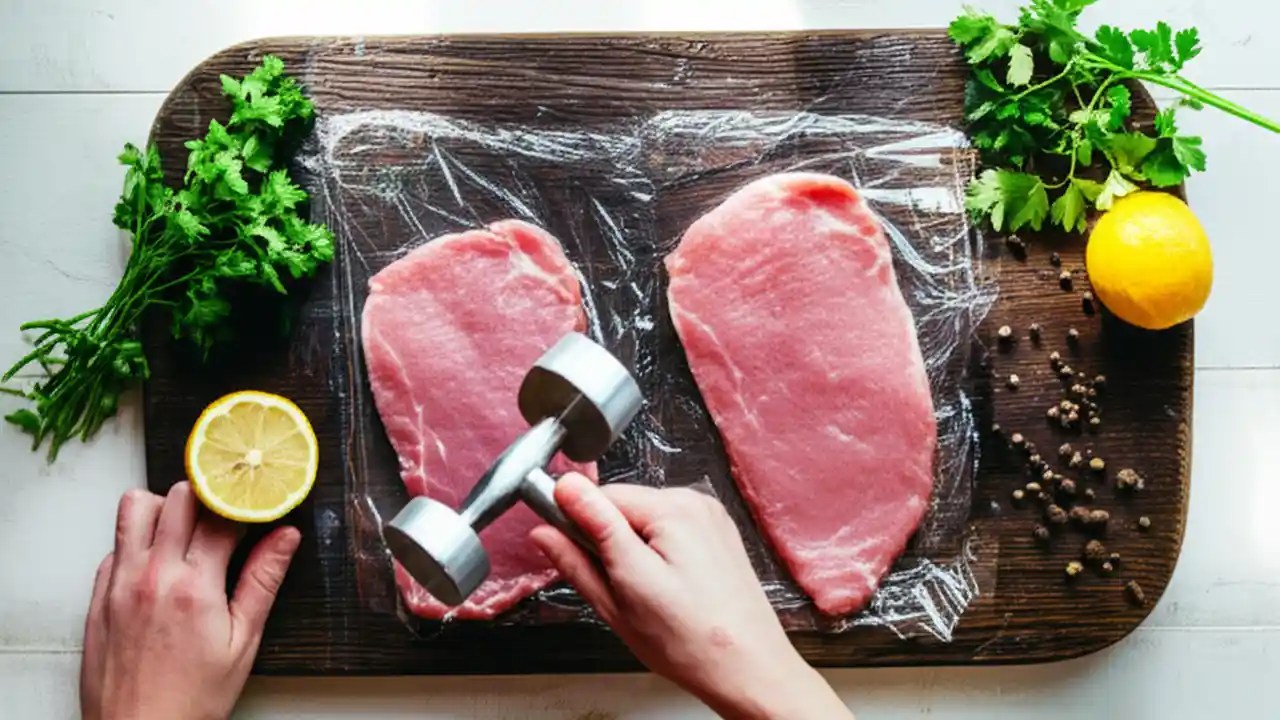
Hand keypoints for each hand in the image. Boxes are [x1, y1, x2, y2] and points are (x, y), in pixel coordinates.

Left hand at [80, 482, 300, 719]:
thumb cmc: (190, 699)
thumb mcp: (242, 641)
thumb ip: (263, 580)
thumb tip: (286, 537)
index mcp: (193, 587)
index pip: (221, 517)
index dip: (243, 505)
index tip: (254, 507)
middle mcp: (152, 576)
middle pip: (178, 498)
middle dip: (206, 496)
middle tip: (223, 514)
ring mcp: (119, 583)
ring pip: (134, 508)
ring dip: (164, 507)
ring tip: (185, 529)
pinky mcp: (99, 596)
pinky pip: (114, 545)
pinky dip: (137, 541)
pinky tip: (158, 563)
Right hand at [530, 474, 853, 719]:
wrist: (750, 669)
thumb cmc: (692, 643)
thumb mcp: (620, 600)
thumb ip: (578, 555)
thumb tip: (545, 524)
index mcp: (670, 511)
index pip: (597, 496)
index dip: (576, 525)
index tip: (572, 555)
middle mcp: (692, 502)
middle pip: (622, 505)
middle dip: (607, 540)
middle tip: (618, 588)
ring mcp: (709, 514)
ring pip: (644, 518)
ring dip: (633, 547)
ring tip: (647, 593)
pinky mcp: (717, 529)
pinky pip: (669, 528)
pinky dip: (657, 551)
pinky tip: (668, 586)